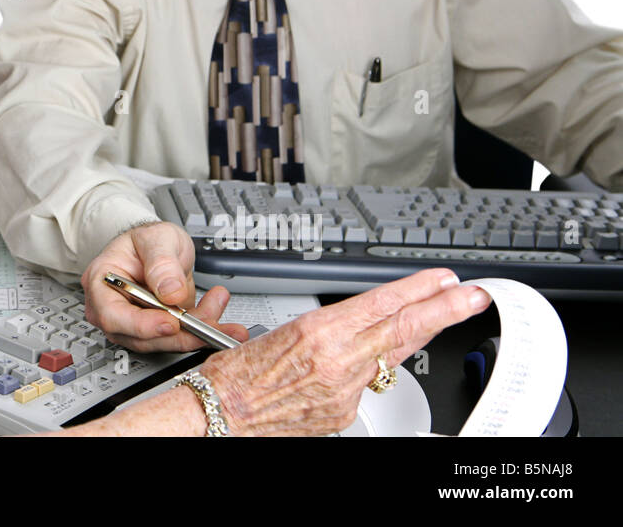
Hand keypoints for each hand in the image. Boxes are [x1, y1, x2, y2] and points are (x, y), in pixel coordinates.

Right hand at [83, 221, 243, 351]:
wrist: (160, 247)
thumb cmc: (148, 240)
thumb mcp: (157, 238)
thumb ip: (161, 262)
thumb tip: (169, 291)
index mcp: (102, 282)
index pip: (112, 314)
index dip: (141, 325)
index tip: (171, 323)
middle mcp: (114, 308)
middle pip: (140, 336)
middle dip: (180, 332)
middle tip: (210, 321)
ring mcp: (135, 323)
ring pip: (163, 341)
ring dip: (197, 331)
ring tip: (219, 306)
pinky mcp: (158, 330)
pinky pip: (179, 338)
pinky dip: (203, 331)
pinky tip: (220, 321)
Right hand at [200, 268, 489, 435]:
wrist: (220, 414)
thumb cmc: (236, 372)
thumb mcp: (278, 331)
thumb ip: (324, 327)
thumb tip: (355, 322)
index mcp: (318, 332)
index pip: (383, 305)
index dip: (419, 290)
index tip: (444, 280)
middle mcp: (336, 361)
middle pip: (403, 330)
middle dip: (444, 310)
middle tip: (472, 296)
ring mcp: (344, 390)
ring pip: (394, 357)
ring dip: (423, 335)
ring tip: (447, 316)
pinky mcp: (342, 413)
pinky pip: (369, 384)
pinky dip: (381, 367)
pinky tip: (391, 356)